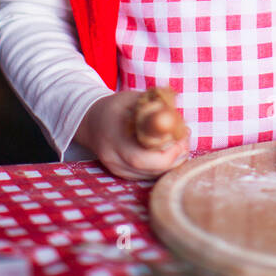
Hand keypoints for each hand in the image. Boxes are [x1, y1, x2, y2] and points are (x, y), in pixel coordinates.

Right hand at [75, 90, 190, 180]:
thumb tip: (175, 116)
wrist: (91, 120)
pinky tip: (166, 151)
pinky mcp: (121, 173)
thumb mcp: (134, 99)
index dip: (168, 153)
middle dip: (174, 157)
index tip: (181, 137)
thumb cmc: (117, 107)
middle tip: (184, 142)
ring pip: (151, 175)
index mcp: (114, 135)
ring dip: (171, 162)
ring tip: (178, 144)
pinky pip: (146, 175)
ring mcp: (116, 168)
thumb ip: (154, 107)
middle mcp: (113, 156)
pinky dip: (161, 166)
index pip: (142, 157)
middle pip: (149, 169)